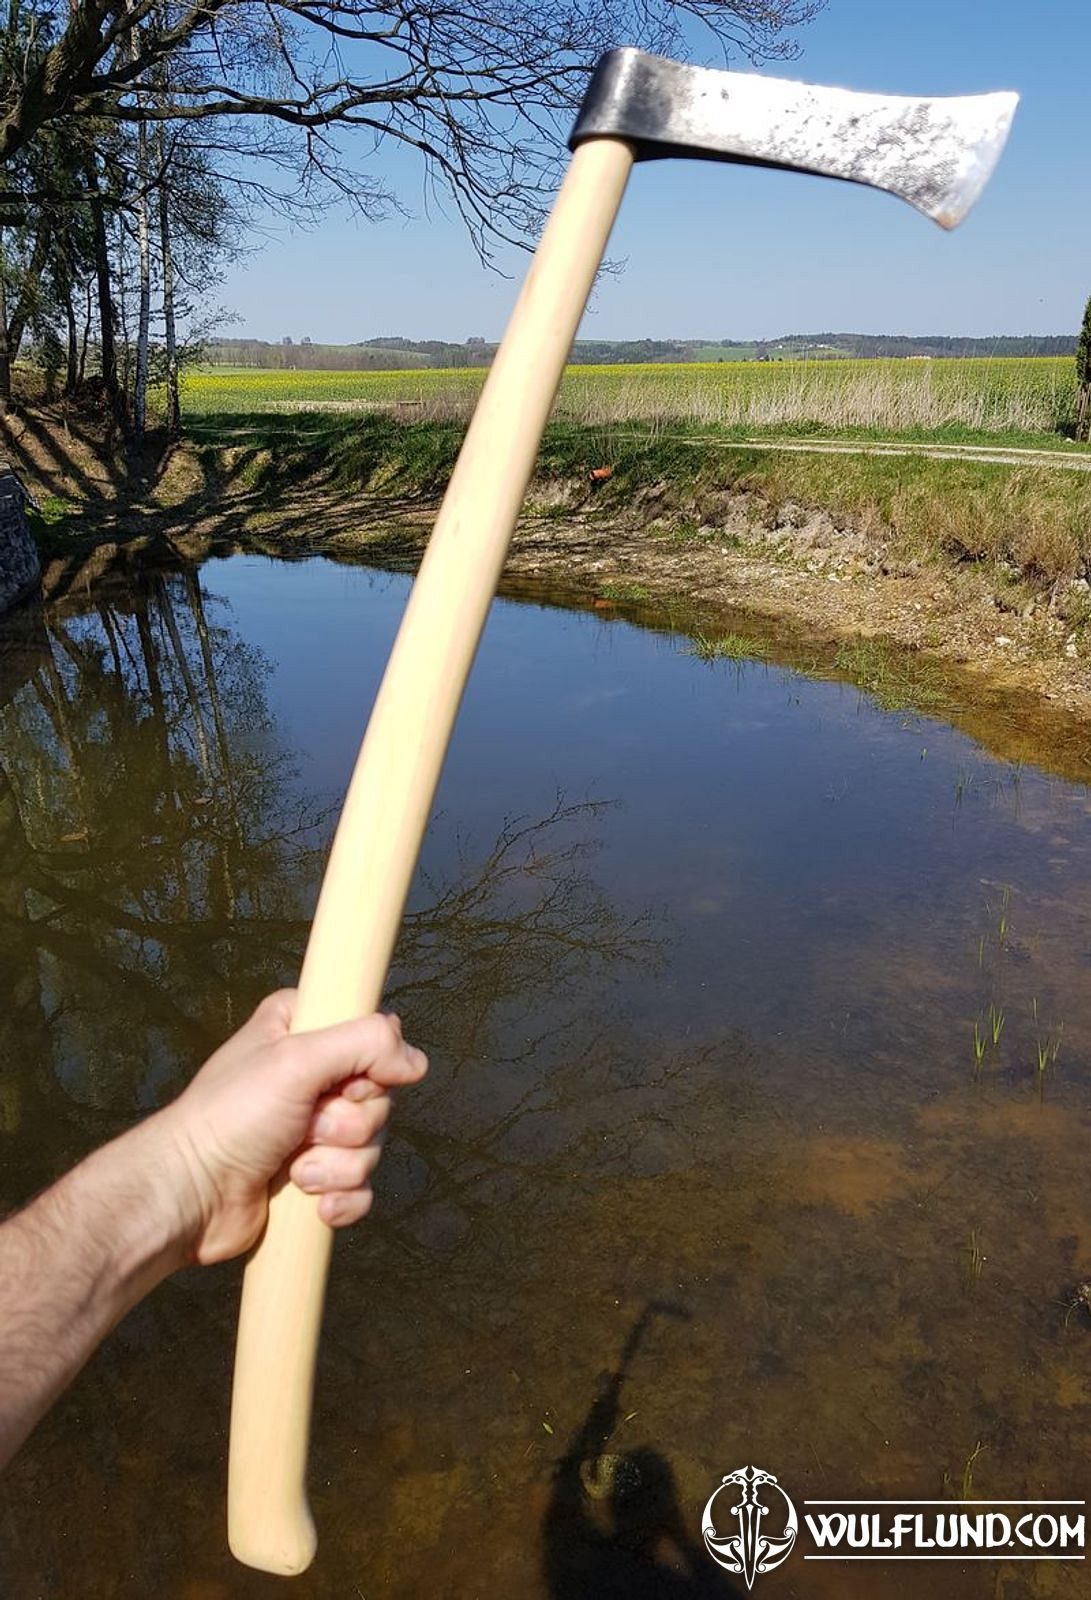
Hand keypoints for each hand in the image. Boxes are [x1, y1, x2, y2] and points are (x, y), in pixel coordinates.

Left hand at [153, 990, 427, 1264]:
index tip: (340, 1082)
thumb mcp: (297, 1059)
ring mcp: (312, 1130)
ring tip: (295, 1169)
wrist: (191, 1195)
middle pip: (378, 1096)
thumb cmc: (229, 1118)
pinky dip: (341, 1198)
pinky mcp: (314, 1178)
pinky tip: (311, 1203)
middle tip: (305, 1125)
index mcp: (301, 1032)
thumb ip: (365, 1043)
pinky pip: (361, 1188)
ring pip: (372, 1145)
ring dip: (337, 1165)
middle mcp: (311, 1077)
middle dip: (347, 1123)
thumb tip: (416, 1061)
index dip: (368, 1064)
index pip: (370, 1034)